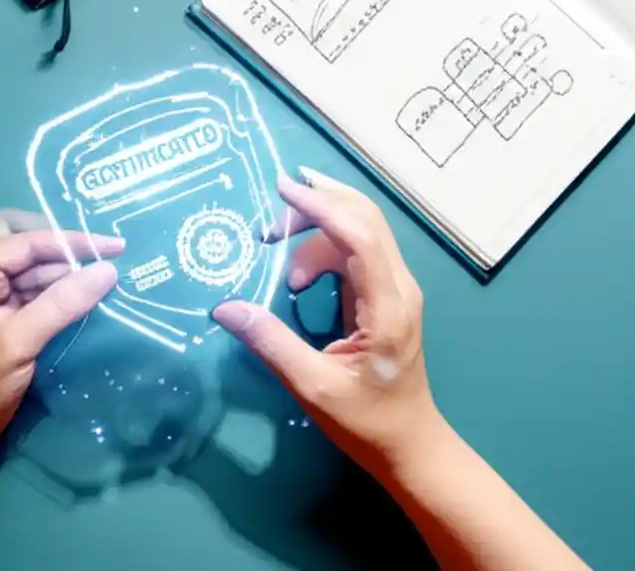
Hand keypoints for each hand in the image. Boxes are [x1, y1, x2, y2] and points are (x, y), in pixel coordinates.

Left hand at [0, 211, 123, 456]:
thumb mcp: (19, 341)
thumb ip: (61, 303)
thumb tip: (108, 271)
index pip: (23, 241)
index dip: (69, 241)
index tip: (113, 247)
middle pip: (20, 240)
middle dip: (60, 246)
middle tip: (101, 255)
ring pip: (28, 266)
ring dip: (62, 270)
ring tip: (103, 277)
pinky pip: (30, 290)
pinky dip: (55, 290)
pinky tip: (83, 294)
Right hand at [213, 169, 440, 478]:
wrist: (409, 445)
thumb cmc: (366, 421)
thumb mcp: (311, 387)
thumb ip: (271, 343)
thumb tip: (225, 308)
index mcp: (388, 307)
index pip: (359, 235)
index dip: (321, 207)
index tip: (282, 189)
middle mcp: (400, 287)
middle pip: (366, 218)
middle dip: (319, 201)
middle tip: (272, 206)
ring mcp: (397, 289)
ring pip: (362, 229)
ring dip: (318, 227)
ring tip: (276, 252)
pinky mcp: (387, 296)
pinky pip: (359, 249)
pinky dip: (325, 245)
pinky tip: (298, 275)